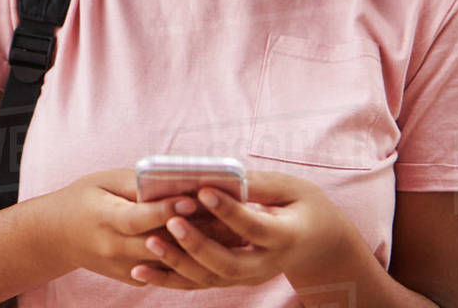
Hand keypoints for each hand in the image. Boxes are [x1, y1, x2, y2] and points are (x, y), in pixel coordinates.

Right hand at [42, 168, 236, 285]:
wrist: (57, 236)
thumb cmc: (83, 198)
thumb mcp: (103, 181)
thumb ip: (135, 182)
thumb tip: (172, 179)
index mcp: (104, 219)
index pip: (139, 218)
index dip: (166, 209)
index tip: (193, 198)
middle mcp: (114, 248)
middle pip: (160, 243)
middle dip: (196, 231)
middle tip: (229, 218)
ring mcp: (124, 268)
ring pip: (169, 262)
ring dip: (200, 249)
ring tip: (232, 235)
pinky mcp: (133, 278)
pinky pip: (166, 271)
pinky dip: (189, 260)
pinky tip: (215, 248)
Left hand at [128, 169, 351, 289]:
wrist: (319, 246)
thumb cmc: (303, 207)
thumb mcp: (293, 189)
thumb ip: (260, 184)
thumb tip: (223, 174)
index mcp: (285, 237)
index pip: (254, 227)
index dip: (229, 211)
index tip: (203, 190)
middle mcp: (265, 265)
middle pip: (229, 264)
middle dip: (198, 245)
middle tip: (171, 222)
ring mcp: (247, 277)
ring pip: (208, 279)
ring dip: (177, 263)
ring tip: (149, 242)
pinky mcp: (230, 280)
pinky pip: (197, 284)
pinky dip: (168, 279)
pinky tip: (139, 271)